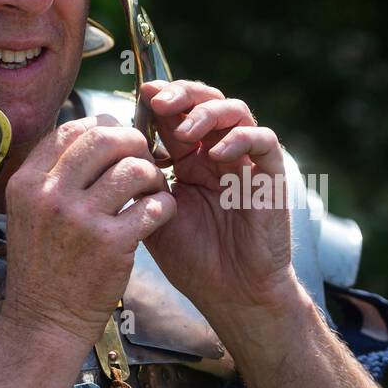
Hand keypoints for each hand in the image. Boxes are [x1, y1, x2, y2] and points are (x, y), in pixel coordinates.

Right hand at [0, 115, 176, 347]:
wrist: (43, 320)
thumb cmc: (42, 265)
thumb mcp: (28, 212)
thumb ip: (51, 175)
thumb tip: (89, 136)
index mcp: (27, 182)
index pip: (70, 130)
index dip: (100, 126)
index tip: (116, 140)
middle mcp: (50, 195)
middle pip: (103, 139)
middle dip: (131, 142)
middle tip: (142, 157)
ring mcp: (80, 219)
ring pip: (132, 168)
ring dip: (151, 174)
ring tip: (152, 189)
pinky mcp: (111, 244)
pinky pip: (152, 205)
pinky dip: (164, 204)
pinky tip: (160, 212)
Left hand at [136, 78, 297, 320]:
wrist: (231, 294)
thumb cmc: (192, 258)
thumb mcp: (155, 212)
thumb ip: (140, 179)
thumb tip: (117, 143)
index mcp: (190, 159)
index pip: (177, 113)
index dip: (160, 98)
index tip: (139, 95)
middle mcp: (218, 153)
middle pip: (206, 100)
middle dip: (182, 93)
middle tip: (159, 101)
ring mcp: (246, 162)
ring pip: (235, 110)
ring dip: (207, 112)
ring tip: (183, 131)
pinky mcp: (271, 176)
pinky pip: (264, 140)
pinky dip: (241, 137)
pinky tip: (216, 152)